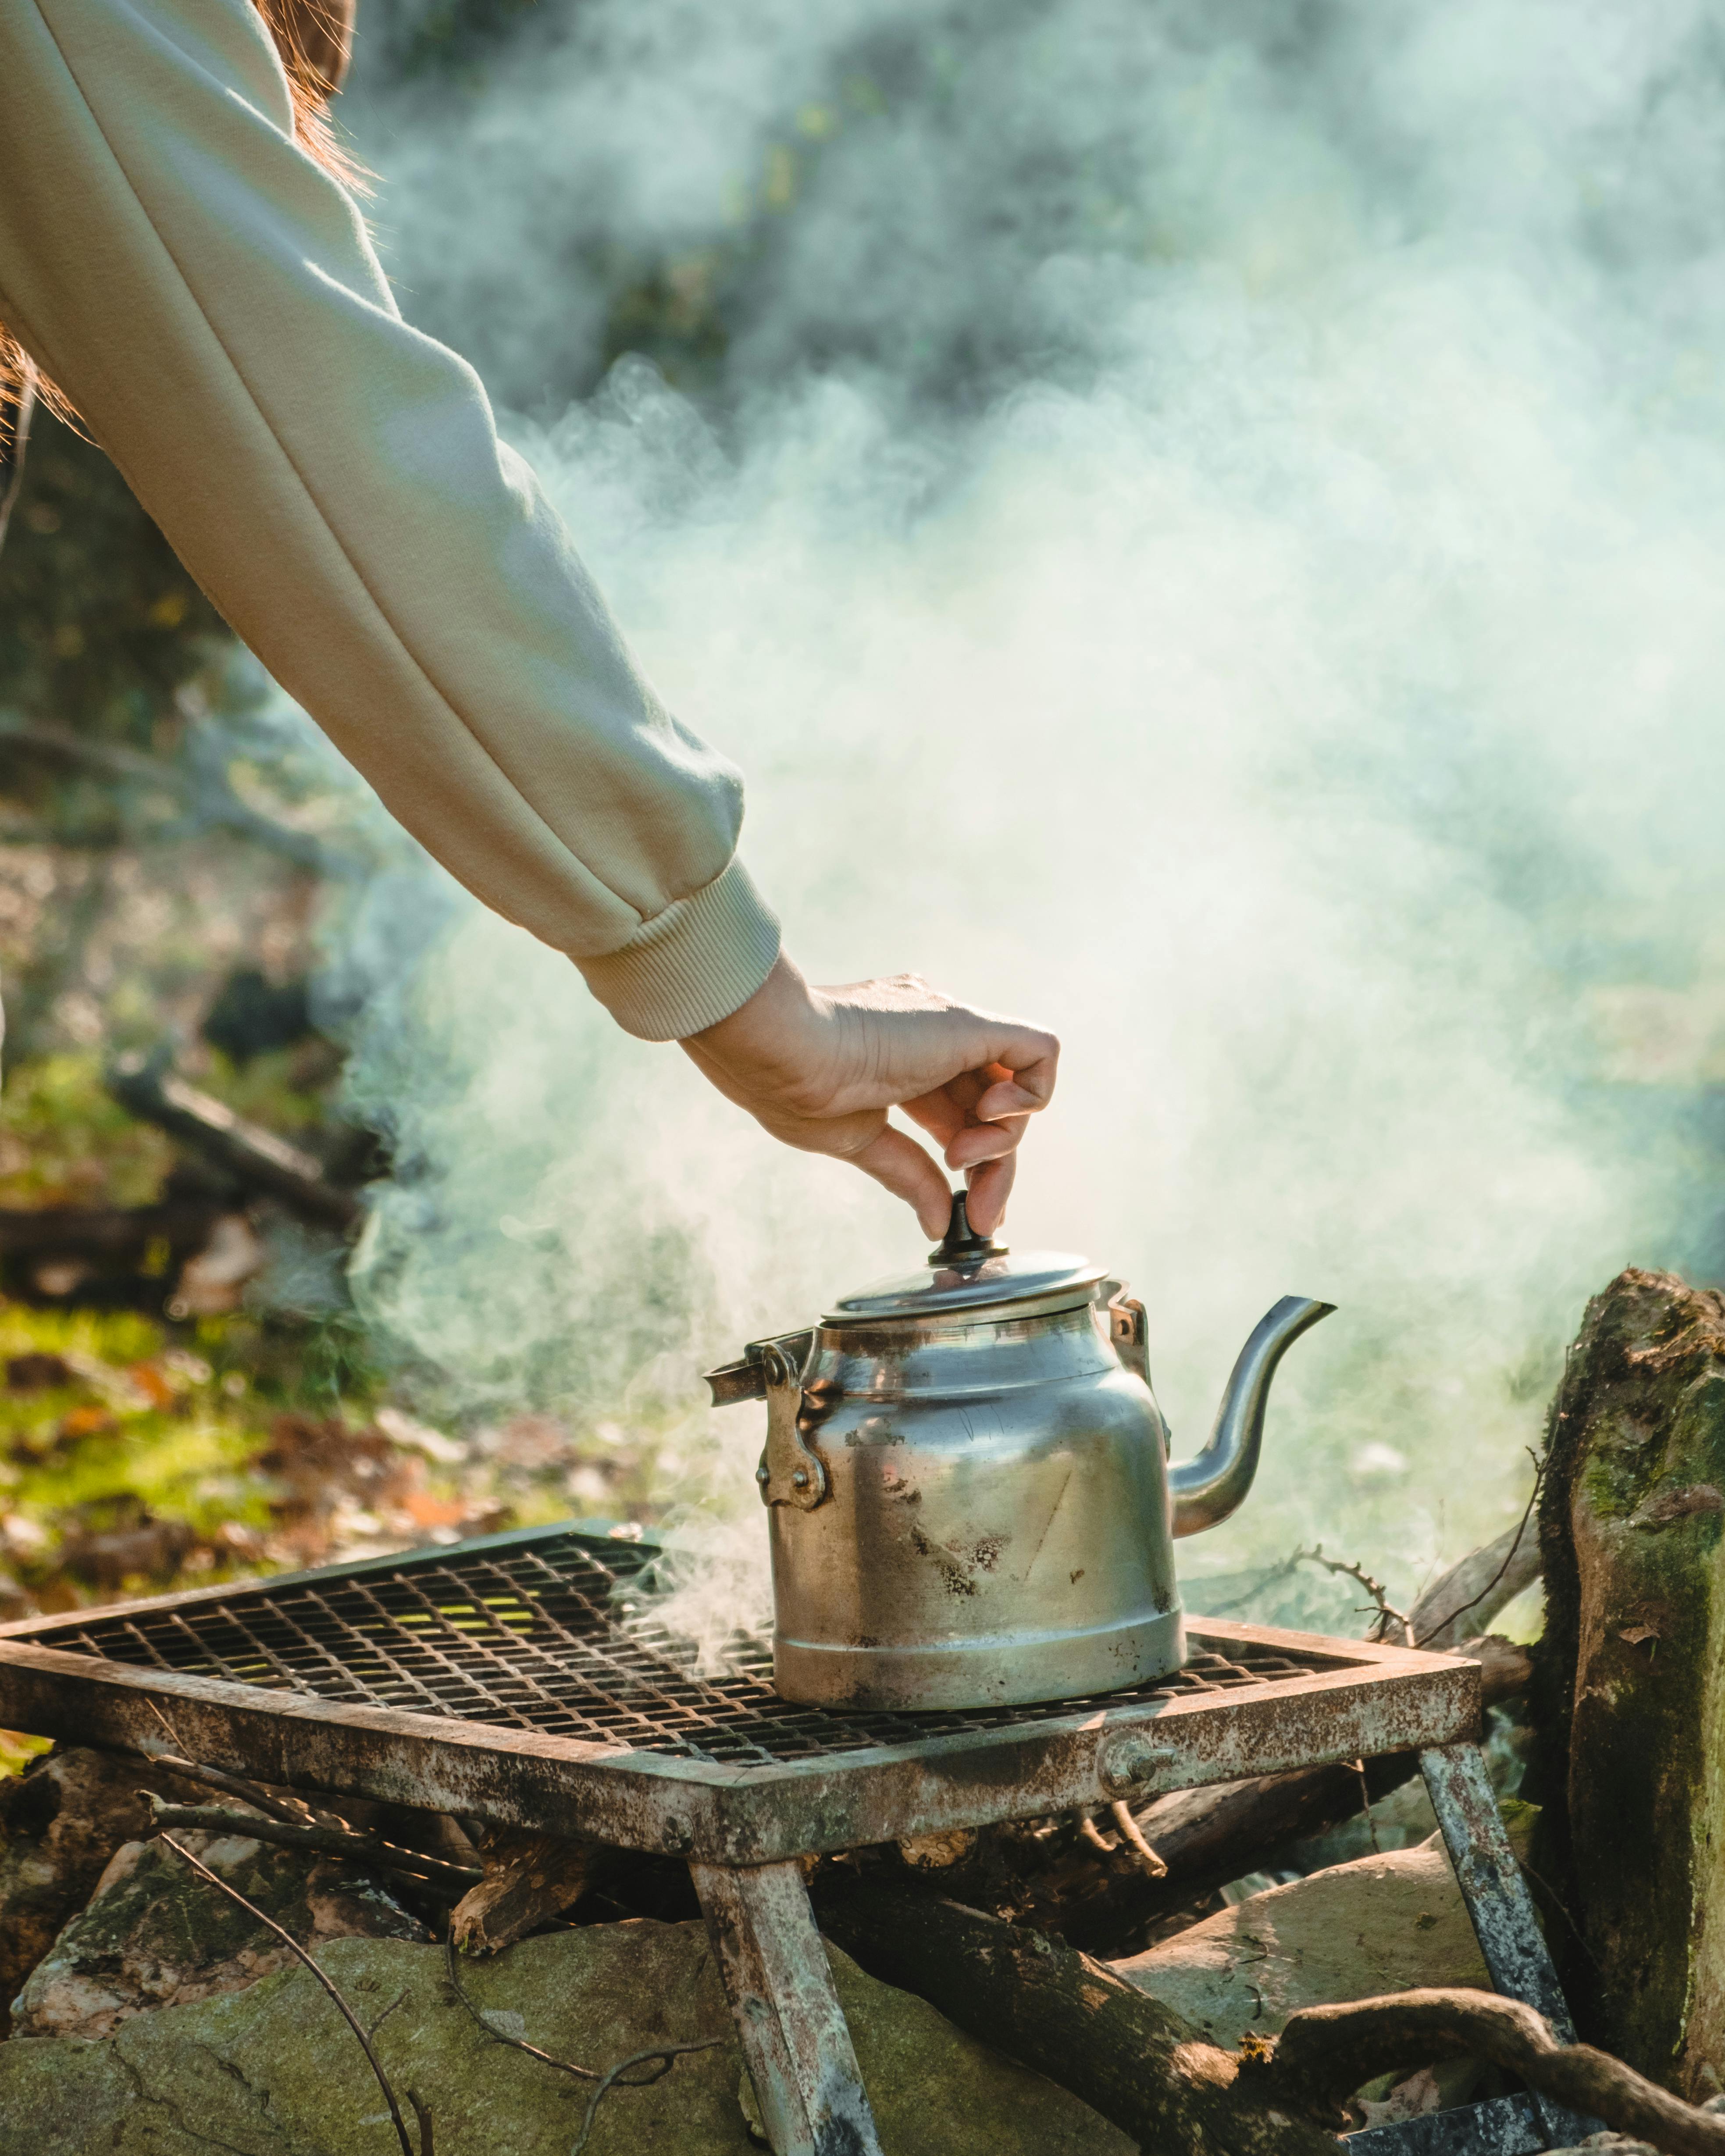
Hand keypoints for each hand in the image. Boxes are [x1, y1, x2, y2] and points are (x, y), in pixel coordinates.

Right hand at [680, 953, 1058, 1237]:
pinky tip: (990, 1118)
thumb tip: (939, 1221)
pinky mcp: (970, 1024)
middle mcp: (933, 1040)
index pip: (961, 1114)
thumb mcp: (860, 1139)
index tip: (972, 1212)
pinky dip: (1032, 1093)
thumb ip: (908, 1174)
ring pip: (1015, 1087)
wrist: (780, 1049)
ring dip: (1001, 1141)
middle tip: (981, 1212)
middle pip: (992, 1108)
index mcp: (901, 1061)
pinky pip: (1039, 1050)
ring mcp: (951, 1029)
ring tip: (958, 1158)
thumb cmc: (794, 1087)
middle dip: (994, 1167)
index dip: (977, 1163)